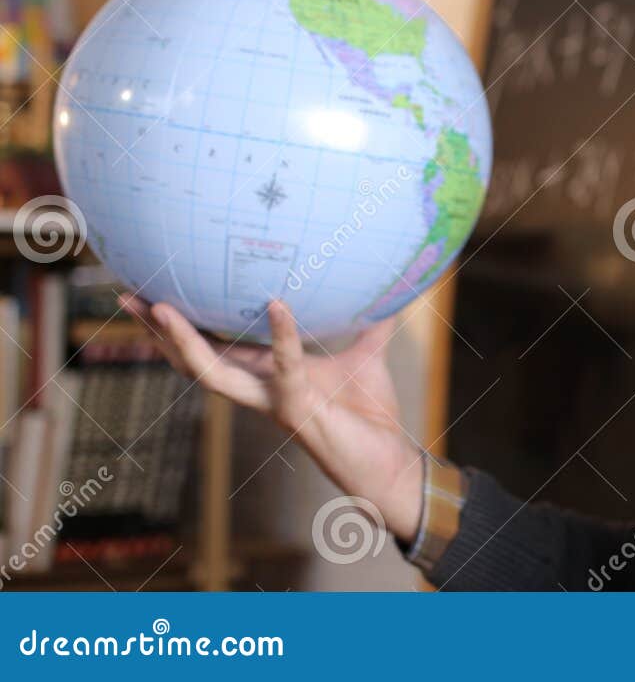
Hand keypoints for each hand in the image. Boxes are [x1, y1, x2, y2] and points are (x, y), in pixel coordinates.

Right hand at [118, 294, 426, 544]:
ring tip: (163, 307)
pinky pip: (285, 368)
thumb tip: (387, 288)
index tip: (154, 290)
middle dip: (158, 333)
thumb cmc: (371, 415)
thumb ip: (369, 326)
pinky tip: (277, 304)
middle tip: (128, 298)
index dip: (185, 322)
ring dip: (184, 342)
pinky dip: (282, 335)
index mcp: (268, 374)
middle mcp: (260, 389)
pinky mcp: (298, 408)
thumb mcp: (367, 358)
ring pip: (213, 374)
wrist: (391, 462)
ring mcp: (273, 402)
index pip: (216, 344)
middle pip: (194, 359)